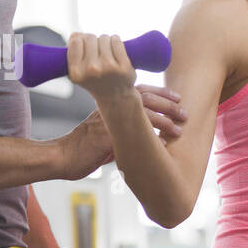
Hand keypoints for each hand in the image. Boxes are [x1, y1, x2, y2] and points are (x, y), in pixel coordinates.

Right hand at [57, 85, 187, 179]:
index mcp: (110, 103)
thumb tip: (141, 138)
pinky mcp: (107, 138)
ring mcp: (109, 121)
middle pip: (146, 98)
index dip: (161, 93)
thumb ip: (121, 128)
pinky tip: (163, 145)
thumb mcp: (103, 131)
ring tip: (178, 130)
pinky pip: (134, 136)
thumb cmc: (83, 147)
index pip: (140, 90)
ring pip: (143, 114)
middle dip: (168, 105)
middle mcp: (110, 108)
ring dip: (164, 121)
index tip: (177, 97)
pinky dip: (151, 140)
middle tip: (184, 114)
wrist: (62, 156)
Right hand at [67, 33, 135, 103]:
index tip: (84, 46)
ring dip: (105, 41)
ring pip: (104, 38)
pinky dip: (116, 41)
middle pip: (90, 38)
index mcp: (76, 72)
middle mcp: (91, 70)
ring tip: (106, 53)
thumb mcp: (77, 70)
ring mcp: (108, 67)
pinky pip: (116, 40)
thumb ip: (73, 51)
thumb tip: (76, 34)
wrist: (115, 96)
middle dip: (93, 41)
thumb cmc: (94, 79)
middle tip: (97, 51)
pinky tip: (115, 50)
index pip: (75, 41)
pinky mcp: (123, 66)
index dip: (80, 40)